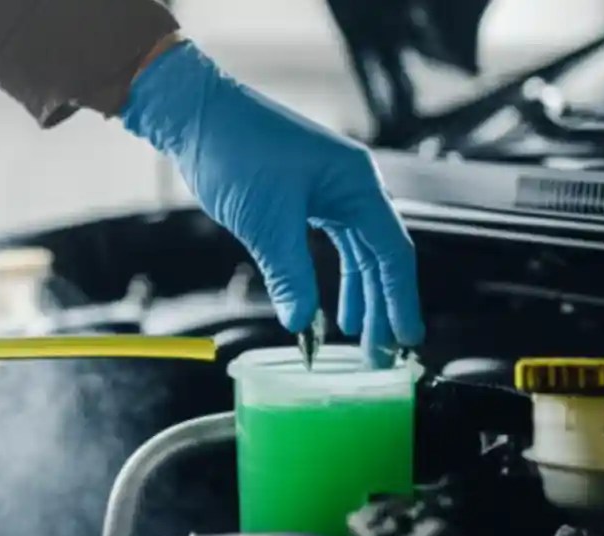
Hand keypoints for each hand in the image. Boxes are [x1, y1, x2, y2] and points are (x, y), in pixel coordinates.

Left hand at [122, 42, 424, 366]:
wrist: (197, 114)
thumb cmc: (235, 152)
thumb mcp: (266, 223)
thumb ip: (290, 275)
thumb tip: (301, 323)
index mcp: (357, 185)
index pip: (393, 253)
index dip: (400, 300)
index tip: (406, 340)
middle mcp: (351, 185)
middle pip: (379, 255)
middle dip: (381, 305)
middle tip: (380, 353)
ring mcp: (328, 188)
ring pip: (355, 250)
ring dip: (357, 292)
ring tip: (354, 335)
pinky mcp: (302, 194)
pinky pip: (329, 240)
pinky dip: (329, 273)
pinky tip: (323, 301)